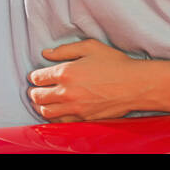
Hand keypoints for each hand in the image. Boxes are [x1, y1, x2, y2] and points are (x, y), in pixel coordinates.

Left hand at [27, 39, 150, 121]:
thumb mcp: (91, 47)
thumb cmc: (116, 63)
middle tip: (36, 88)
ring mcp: (74, 108)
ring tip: (43, 100)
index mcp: (66, 72)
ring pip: (45, 111)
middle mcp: (66, 92)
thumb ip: (66, 50)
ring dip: (40, 106)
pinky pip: (59, 121)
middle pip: (37, 96)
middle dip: (34, 91)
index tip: (37, 75)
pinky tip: (57, 111)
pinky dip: (54, 117)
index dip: (34, 76)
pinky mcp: (83, 118)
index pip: (38, 77)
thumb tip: (47, 54)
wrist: (135, 85)